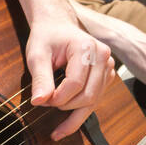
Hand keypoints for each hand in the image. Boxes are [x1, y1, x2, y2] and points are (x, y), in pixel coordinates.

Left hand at [23, 13, 113, 140]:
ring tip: (56, 118)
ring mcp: (108, 66)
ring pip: (94, 101)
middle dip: (65, 106)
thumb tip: (39, 101)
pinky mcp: (107, 75)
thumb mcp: (37, 55)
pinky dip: (81, 110)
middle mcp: (102, 56)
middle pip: (88, 95)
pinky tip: (68, 117)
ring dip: (74, 112)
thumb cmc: (47, 37)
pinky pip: (96, 99)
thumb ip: (40, 78)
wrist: (57, 26)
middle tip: (46, 104)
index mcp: (87, 47)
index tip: (42, 101)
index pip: (75, 83)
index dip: (58, 98)